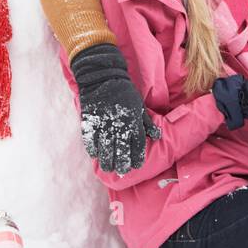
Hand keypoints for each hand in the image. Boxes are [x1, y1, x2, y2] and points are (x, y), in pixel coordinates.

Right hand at [70, 43, 161, 173]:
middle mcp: (119, 127)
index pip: (137, 147)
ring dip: (107, 161)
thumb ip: (147, 123)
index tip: (135, 165)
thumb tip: (157, 136)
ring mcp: (103, 126)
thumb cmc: (124, 91)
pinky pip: (90, 141)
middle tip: (121, 170)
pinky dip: (93, 149)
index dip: (137, 159)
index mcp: (133, 123)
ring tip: (108, 167)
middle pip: (121, 152)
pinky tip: (95, 154)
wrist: (102, 76)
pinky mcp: (90, 122)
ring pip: (105, 150)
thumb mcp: (139, 105)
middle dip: (122, 164)